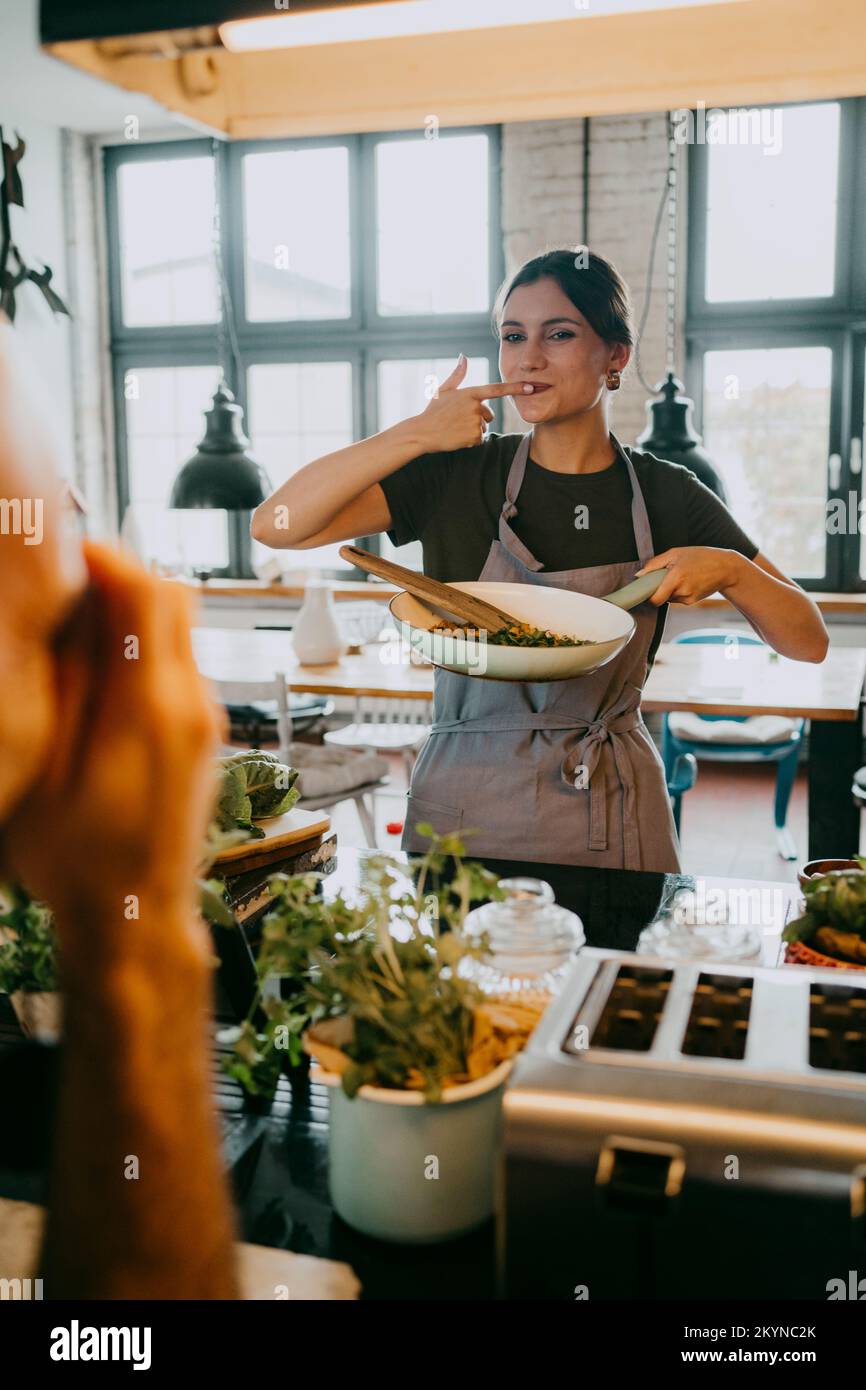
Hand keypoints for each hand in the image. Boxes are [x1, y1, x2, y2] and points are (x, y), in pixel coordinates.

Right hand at [0, 542, 224, 975]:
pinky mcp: (202, 736)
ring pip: (177, 630)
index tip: (60, 548)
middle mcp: (191, 704)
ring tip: (68, 625)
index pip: (146, 594)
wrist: (136, 919)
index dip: (104, 557)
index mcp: (151, 707)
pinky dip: (142, 648)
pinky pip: (177, 666)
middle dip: (118, 576)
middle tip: (60, 578)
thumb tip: (68, 612)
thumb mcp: (46, 769)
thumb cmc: (77, 859)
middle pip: (172, 599)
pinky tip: (95, 672)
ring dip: (130, 612)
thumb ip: (63, 685)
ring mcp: (204, 720)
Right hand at [414, 355, 531, 450]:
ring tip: (455, 428)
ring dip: (473, 430)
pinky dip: (470, 440)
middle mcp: (475, 406)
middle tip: (458, 420)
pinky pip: (479, 439)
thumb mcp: (444, 390)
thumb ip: (458, 374)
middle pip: (489, 414)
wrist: (422, 433)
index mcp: (470, 393)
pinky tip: (457, 436)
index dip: (515, 388)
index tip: (531, 387)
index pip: (497, 389)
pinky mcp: (474, 436)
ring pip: (483, 427)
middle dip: (479, 418)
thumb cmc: (433, 411)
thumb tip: (464, 356)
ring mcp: (475, 422)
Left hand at [637, 546, 744, 605]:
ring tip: (680, 575)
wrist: (726, 568)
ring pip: (668, 598)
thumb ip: (654, 565)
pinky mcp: (692, 601)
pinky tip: (687, 580)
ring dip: (668, 589)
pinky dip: (677, 591)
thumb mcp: (675, 553)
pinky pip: (677, 598)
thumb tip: (639, 576)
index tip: (644, 590)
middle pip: (659, 598)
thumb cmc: (701, 557)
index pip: (655, 599)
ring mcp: (688, 598)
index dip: (647, 597)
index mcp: (676, 577)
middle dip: (658, 589)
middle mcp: (682, 590)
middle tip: (664, 576)